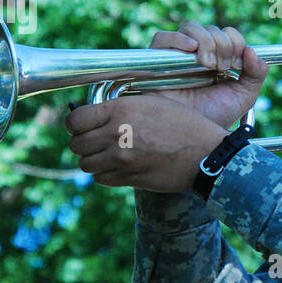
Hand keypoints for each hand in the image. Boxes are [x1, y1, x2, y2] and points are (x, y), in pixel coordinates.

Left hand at [65, 94, 227, 191]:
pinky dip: (105, 174)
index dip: (74, 124)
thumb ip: (122, 107)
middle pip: (76, 144)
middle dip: (82, 143)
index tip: (81, 126)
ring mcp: (121, 159)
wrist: (206, 154)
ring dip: (93, 160)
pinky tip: (118, 167)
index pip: (75, 120)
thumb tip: (99, 113)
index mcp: (119, 111)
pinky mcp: (129, 178)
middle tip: (94, 142)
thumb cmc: (184, 125)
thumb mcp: (153, 103)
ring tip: (106, 156)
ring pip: (85, 164)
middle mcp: (115, 135)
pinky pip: (101, 179)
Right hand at [146, 22, 268, 129]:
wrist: (192, 134)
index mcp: (218, 57)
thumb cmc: (214, 116)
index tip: (236, 66)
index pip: (228, 33)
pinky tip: (192, 50)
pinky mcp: (157, 60)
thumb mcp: (243, 96)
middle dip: (223, 46)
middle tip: (221, 68)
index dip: (236, 42)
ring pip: (192, 28)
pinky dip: (179, 39)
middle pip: (212, 29)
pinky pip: (163, 37)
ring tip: (208, 65)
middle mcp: (198, 53)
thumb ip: (256, 74)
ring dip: (207, 42)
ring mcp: (177, 55)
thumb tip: (252, 50)